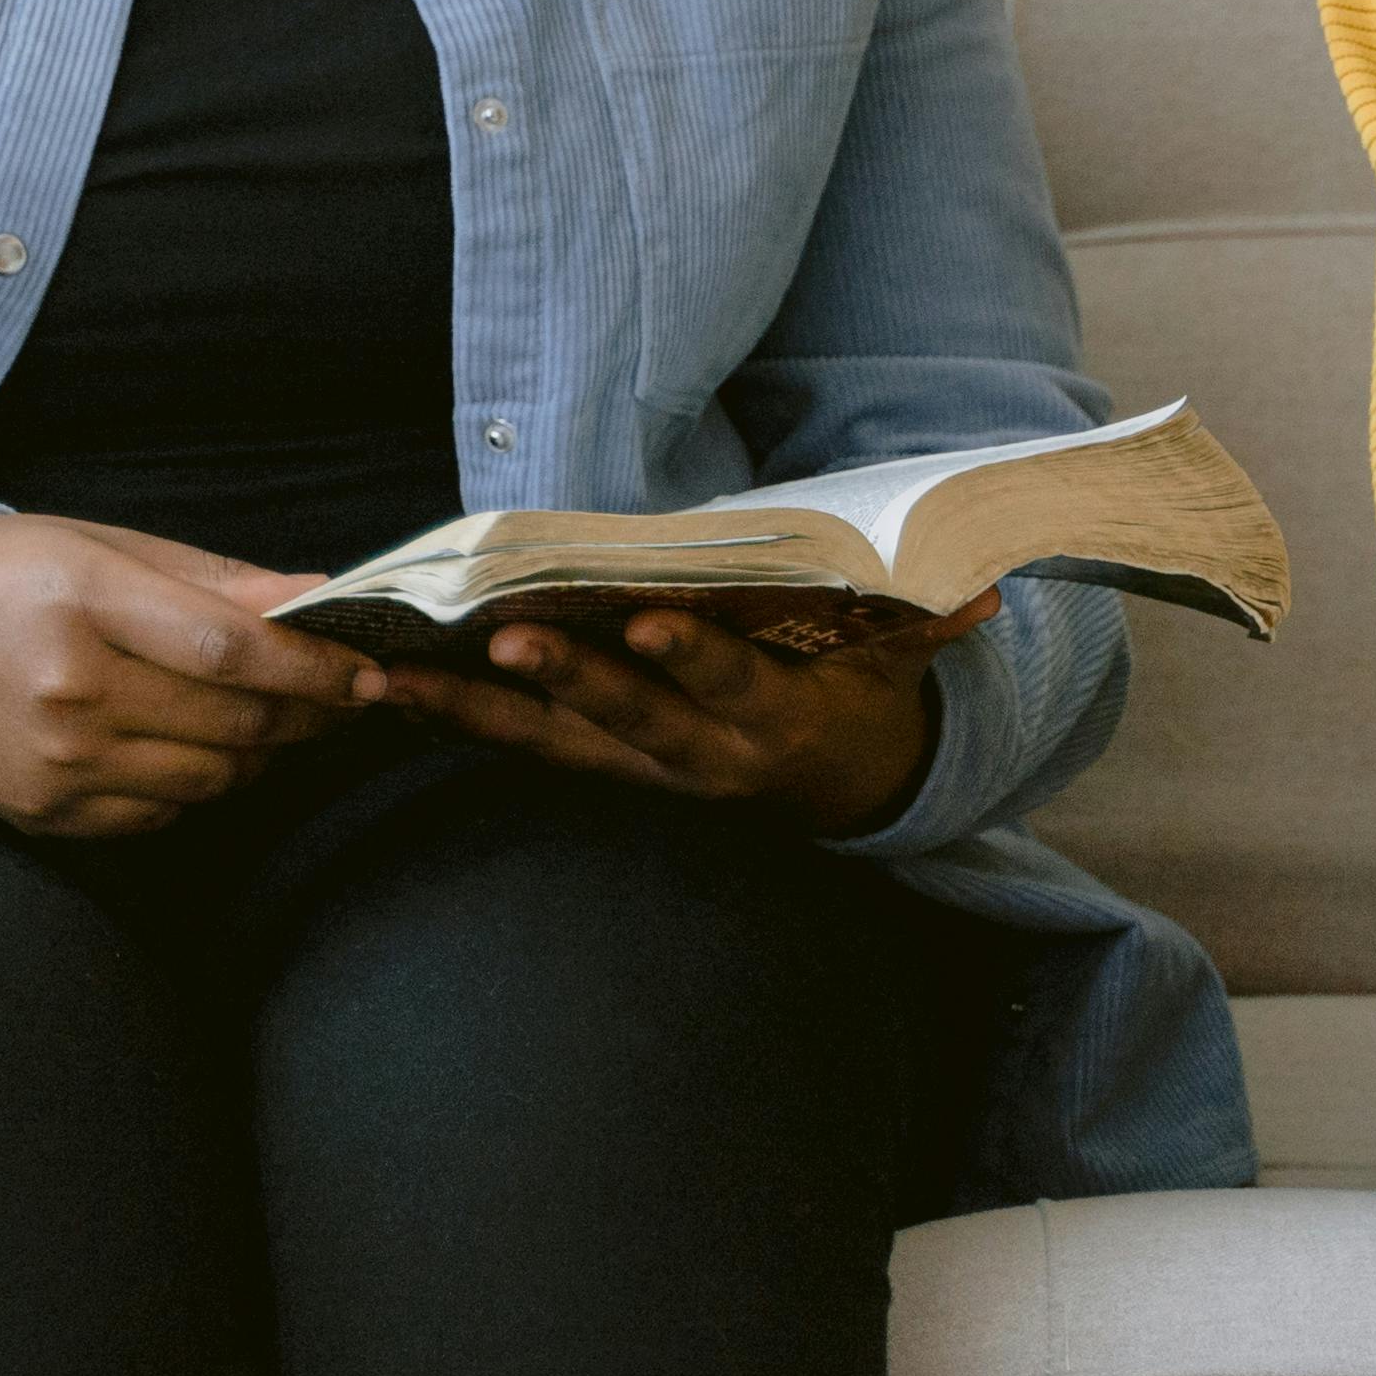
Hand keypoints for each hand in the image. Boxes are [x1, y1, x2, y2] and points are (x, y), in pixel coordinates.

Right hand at [0, 512, 379, 838]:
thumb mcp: (99, 547)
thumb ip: (214, 581)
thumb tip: (315, 597)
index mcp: (87, 607)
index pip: (233, 650)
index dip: (316, 666)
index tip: (371, 669)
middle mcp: (71, 694)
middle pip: (235, 720)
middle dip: (312, 712)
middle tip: (350, 694)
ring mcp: (54, 763)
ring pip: (211, 776)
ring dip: (265, 752)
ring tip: (284, 718)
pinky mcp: (41, 812)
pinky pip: (159, 812)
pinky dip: (202, 784)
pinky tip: (208, 747)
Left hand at [361, 591, 1001, 839]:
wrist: (837, 782)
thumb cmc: (862, 692)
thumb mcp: (900, 663)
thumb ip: (926, 626)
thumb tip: (985, 594)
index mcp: (772, 720)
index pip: (729, 686)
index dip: (690, 658)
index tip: (648, 622)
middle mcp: (698, 755)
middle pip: (624, 720)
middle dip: (563, 682)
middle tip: (500, 644)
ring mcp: (642, 768)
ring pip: (549, 742)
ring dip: (469, 710)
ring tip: (390, 676)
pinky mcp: (602, 766)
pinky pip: (519, 748)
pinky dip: (454, 719)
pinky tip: (389, 690)